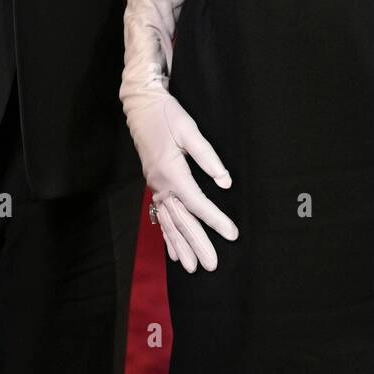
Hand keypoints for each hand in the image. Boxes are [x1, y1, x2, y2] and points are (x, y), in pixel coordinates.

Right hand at [124, 87, 238, 272]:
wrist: (141, 106)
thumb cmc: (166, 115)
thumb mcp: (190, 130)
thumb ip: (208, 158)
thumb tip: (225, 182)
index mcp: (171, 172)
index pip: (197, 203)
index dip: (215, 220)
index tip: (232, 234)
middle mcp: (161, 185)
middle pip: (181, 220)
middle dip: (197, 244)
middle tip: (211, 265)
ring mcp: (155, 186)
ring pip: (169, 223)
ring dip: (181, 246)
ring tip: (192, 267)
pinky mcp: (154, 184)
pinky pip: (160, 216)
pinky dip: (167, 235)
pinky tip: (173, 251)